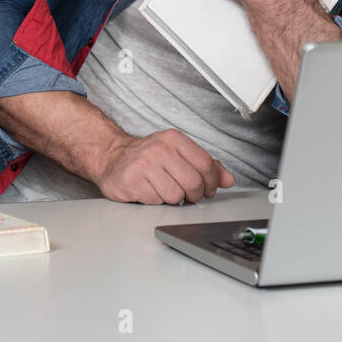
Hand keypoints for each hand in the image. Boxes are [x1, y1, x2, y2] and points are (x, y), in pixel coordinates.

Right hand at [94, 128, 236, 204]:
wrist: (112, 157)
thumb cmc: (148, 157)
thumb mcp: (178, 154)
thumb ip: (205, 166)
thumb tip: (229, 180)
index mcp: (175, 139)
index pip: (206, 164)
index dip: (211, 183)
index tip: (207, 189)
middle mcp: (160, 149)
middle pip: (193, 182)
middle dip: (194, 195)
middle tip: (187, 195)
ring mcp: (144, 165)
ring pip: (176, 195)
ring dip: (173, 199)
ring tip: (164, 190)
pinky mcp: (131, 182)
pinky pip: (156, 201)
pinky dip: (156, 201)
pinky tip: (149, 191)